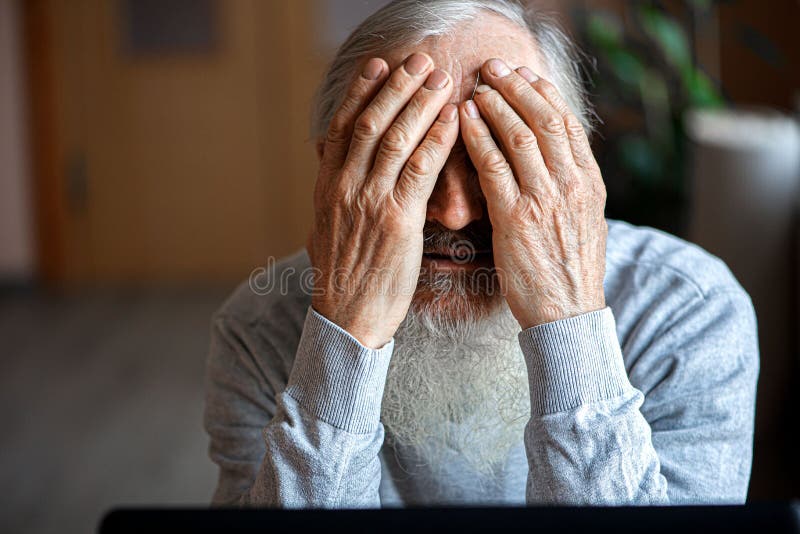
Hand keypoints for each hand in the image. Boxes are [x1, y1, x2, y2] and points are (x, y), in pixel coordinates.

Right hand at [309, 53, 458, 347]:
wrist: (347, 318)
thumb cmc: (343, 279)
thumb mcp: (324, 232)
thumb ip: (330, 198)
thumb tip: (329, 171)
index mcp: (327, 187)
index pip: (341, 127)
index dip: (360, 93)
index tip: (377, 66)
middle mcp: (345, 187)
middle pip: (370, 122)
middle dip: (396, 86)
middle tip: (418, 59)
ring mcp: (369, 201)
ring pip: (395, 137)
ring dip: (419, 102)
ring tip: (439, 77)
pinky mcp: (397, 220)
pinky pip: (420, 168)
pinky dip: (437, 138)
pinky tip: (453, 118)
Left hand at [460, 58, 606, 328]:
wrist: (567, 315)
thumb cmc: (569, 272)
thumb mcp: (585, 222)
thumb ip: (572, 186)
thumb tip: (557, 158)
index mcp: (590, 183)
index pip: (567, 123)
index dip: (543, 93)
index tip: (524, 75)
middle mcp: (571, 184)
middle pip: (543, 118)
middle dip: (516, 86)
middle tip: (494, 67)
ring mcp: (545, 199)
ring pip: (519, 134)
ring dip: (494, 104)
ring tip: (475, 86)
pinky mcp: (516, 218)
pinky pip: (493, 165)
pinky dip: (477, 136)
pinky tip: (463, 120)